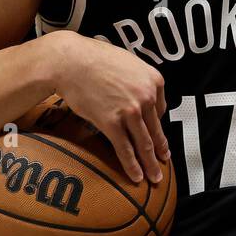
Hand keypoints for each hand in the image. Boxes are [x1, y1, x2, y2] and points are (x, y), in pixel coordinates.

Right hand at [43, 30, 170, 182]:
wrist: (70, 61)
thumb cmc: (95, 58)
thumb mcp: (129, 62)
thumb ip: (140, 80)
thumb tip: (141, 95)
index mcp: (154, 80)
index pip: (159, 110)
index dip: (156, 126)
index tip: (157, 138)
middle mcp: (147, 96)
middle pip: (156, 130)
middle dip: (161, 151)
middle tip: (164, 163)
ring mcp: (130, 111)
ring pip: (144, 143)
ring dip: (150, 164)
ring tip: (154, 177)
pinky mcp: (111, 122)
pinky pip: (125, 149)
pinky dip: (132, 165)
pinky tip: (136, 177)